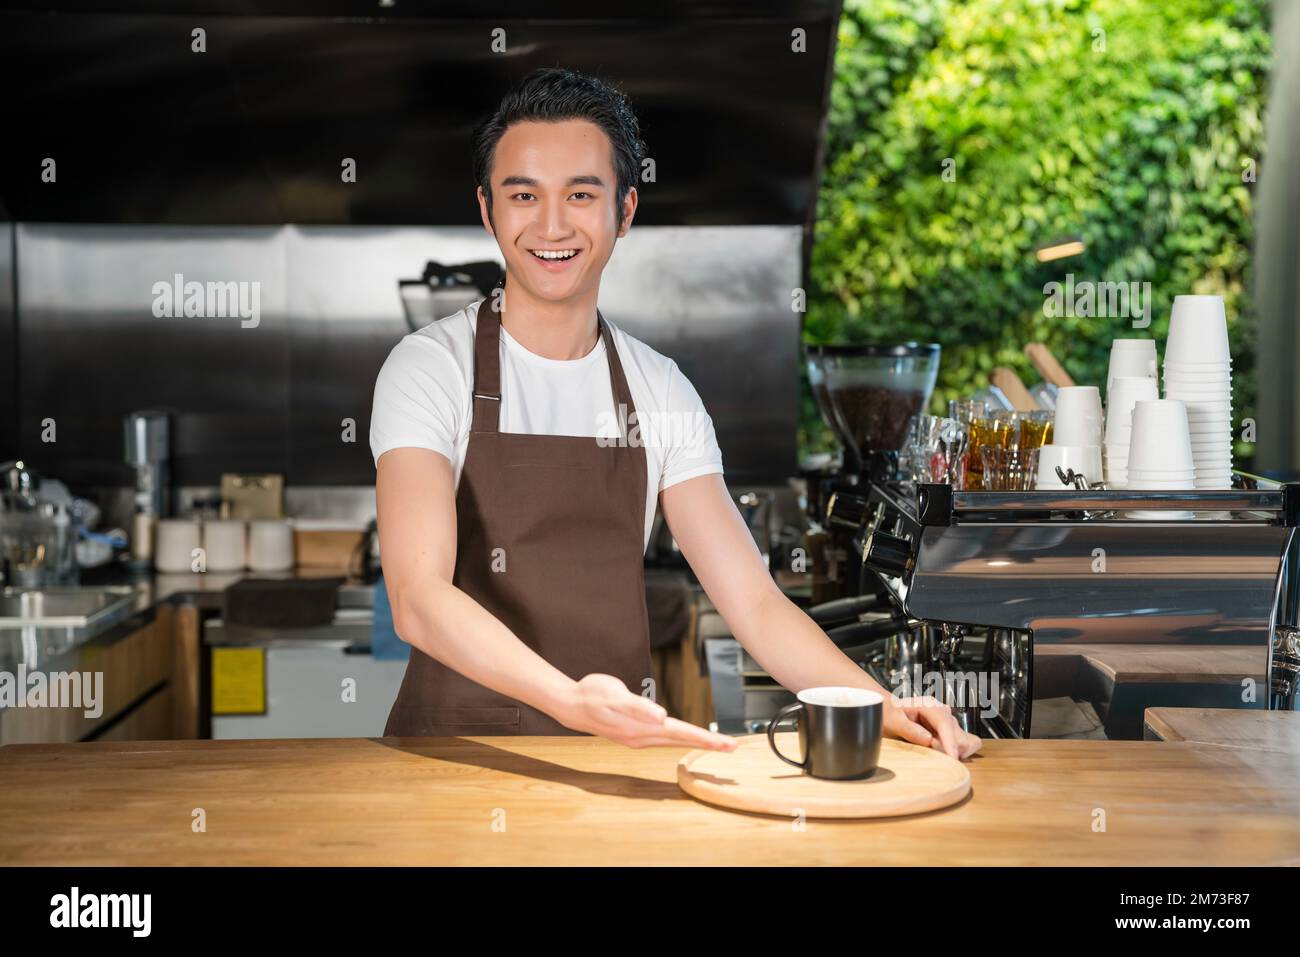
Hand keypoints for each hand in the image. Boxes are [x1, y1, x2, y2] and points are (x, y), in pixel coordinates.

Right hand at [558, 674, 737, 750]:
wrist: (570, 706)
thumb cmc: (592, 694)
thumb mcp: (614, 695)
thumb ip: (639, 707)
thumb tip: (661, 717)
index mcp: (643, 727)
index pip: (681, 733)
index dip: (705, 738)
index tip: (726, 744)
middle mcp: (643, 736)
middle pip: (682, 740)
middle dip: (708, 744)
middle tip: (733, 747)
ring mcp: (638, 738)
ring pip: (674, 742)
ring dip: (696, 743)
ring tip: (717, 744)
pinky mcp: (633, 735)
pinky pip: (663, 740)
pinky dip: (680, 740)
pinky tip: (685, 739)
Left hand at [883, 695, 981, 760]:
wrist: (888, 711)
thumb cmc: (889, 713)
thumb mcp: (892, 720)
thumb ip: (909, 729)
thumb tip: (928, 739)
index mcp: (929, 706)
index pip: (945, 724)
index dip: (950, 742)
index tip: (952, 757)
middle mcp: (943, 713)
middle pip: (960, 736)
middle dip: (950, 749)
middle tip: (929, 753)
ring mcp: (949, 723)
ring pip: (965, 743)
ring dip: (954, 752)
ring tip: (932, 751)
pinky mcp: (951, 733)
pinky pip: (965, 746)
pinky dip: (957, 753)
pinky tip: (940, 752)